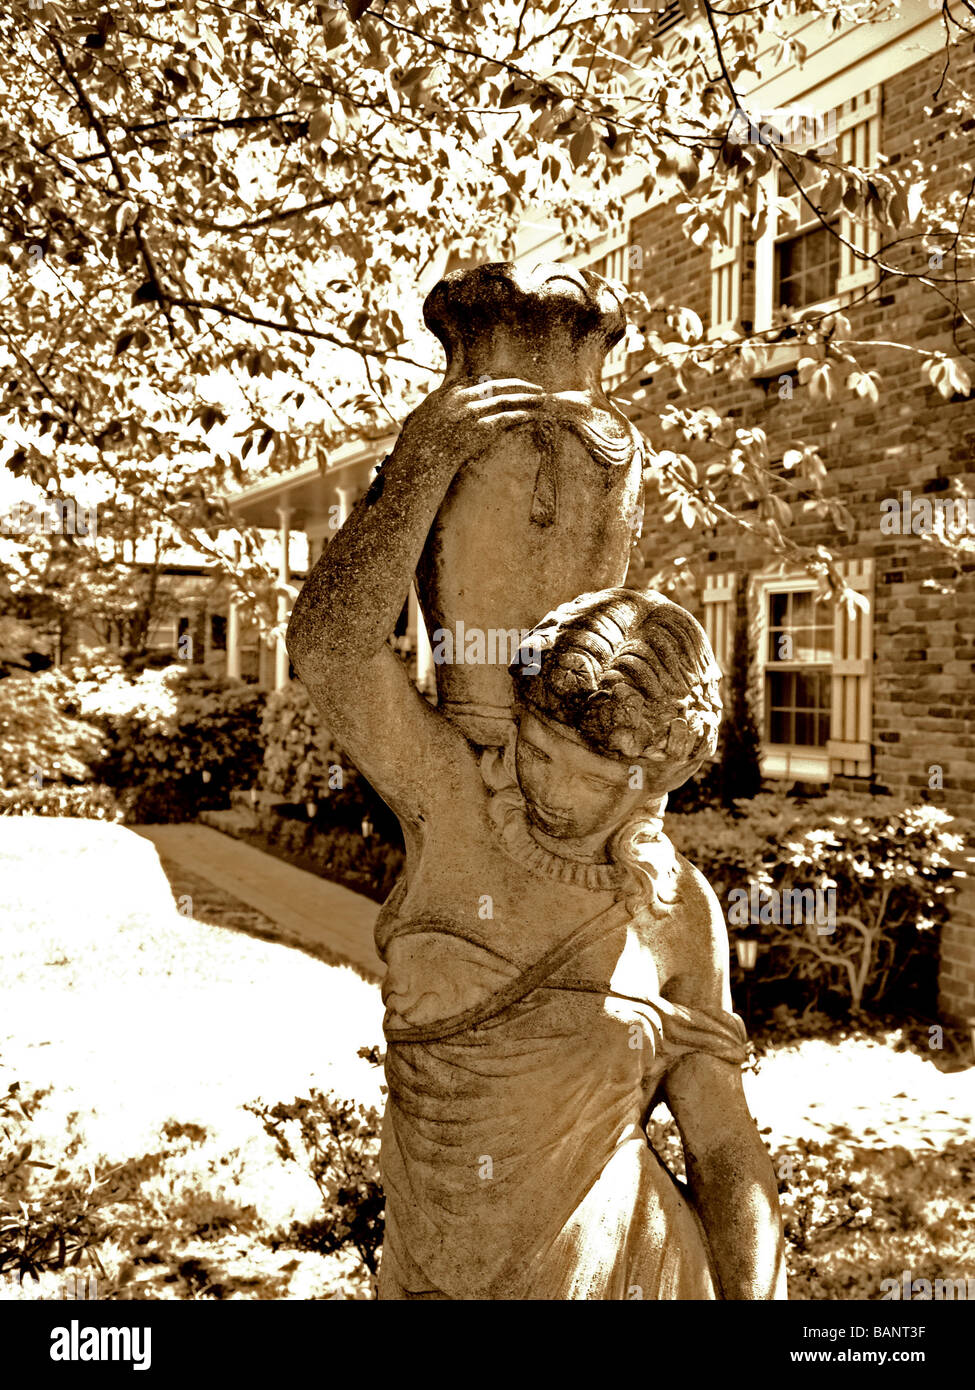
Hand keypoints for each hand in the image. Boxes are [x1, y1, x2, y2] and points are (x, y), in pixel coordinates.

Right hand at [393, 377, 549, 468]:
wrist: (419, 459)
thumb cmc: (419, 443)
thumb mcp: (424, 415)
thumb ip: (438, 403)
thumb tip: (440, 398)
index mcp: (451, 392)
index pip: (484, 377)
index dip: (504, 378)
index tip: (517, 380)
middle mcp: (463, 398)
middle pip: (499, 384)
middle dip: (521, 385)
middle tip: (537, 388)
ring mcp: (471, 412)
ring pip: (506, 399)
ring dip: (527, 398)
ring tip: (542, 400)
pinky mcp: (479, 429)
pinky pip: (506, 418)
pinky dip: (521, 415)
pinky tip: (532, 416)